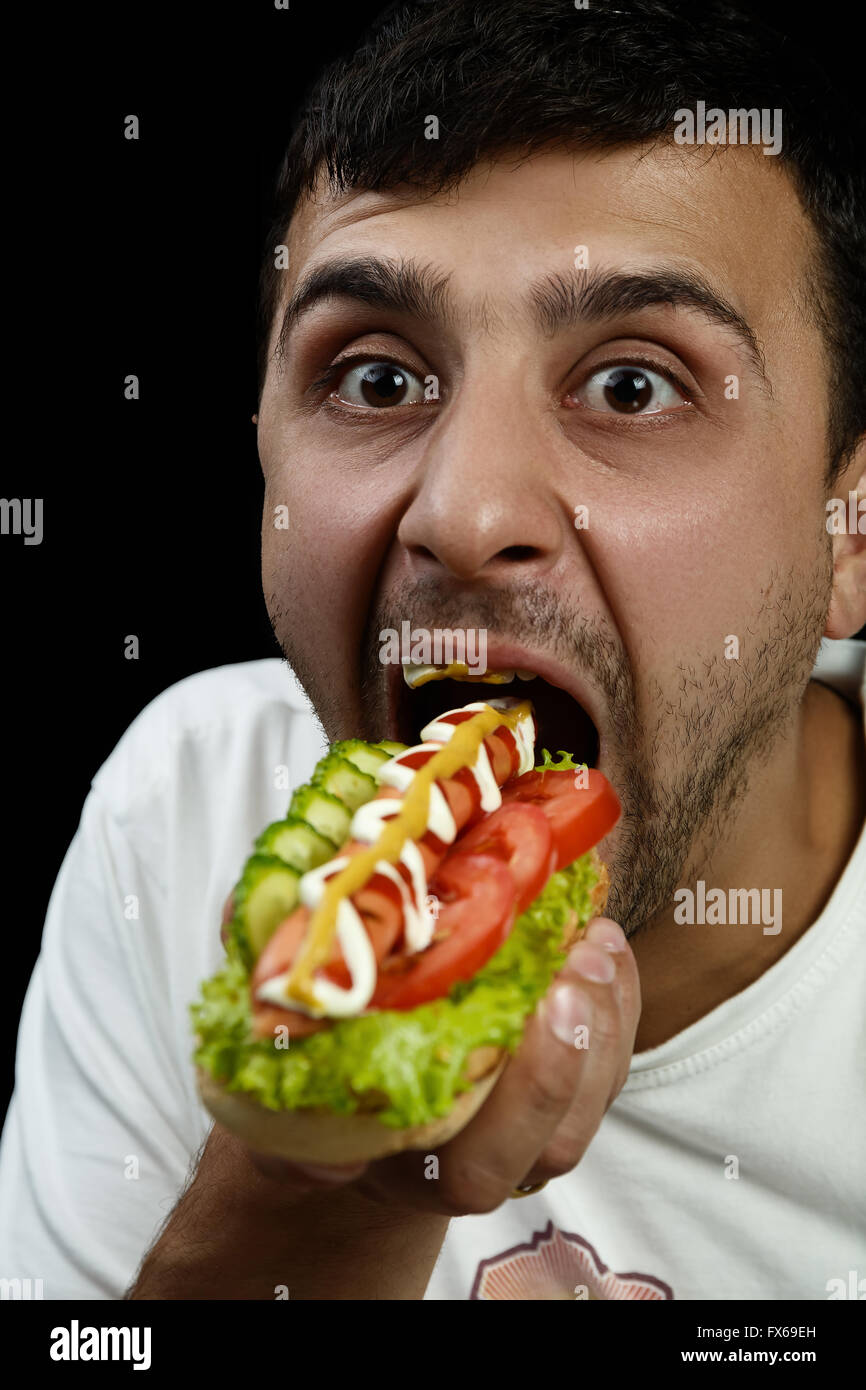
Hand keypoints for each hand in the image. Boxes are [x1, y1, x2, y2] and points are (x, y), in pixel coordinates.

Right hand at [233, 913, 640, 1212]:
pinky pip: (610, 1062)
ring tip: (593, 944)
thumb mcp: (278, 1052)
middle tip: (571, 964)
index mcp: (406, 1162)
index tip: (532, 1008)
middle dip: (573, 1055)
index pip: (474, 1165)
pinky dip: (619, 1003)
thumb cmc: (314, 1059)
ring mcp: (523, 1127)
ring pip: (592, 1104)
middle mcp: (475, 1160)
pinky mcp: (559, 1086)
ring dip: (605, 1022)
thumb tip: (291, 1020)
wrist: (346, 1082)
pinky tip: (604, 941)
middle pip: (550, 1142)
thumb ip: (275, 1036)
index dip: (516, 1098)